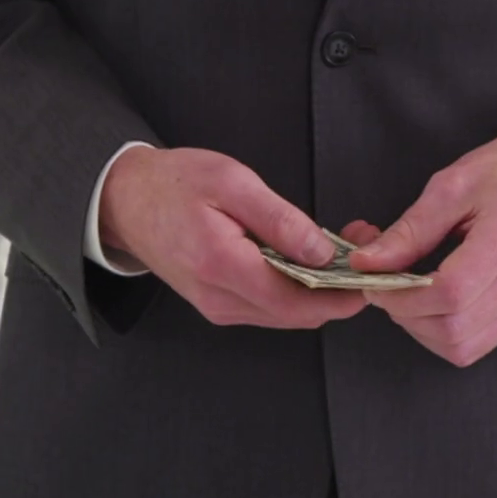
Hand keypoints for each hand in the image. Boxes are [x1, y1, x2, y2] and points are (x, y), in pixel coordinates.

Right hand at [98, 146, 368, 328]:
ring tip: (343, 248)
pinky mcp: (219, 304)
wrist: (124, 200)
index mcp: (223, 267)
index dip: (342, 295)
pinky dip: (297, 289)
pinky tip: (310, 259)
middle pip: (299, 315)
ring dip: (321, 290)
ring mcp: (218, 307)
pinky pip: (270, 307)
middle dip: (340, 290)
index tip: (372, 273)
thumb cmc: (174, 184)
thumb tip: (321, 251)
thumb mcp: (233, 183)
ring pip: (287, 314)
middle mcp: (220, 300)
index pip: (298, 303)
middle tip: (363, 248)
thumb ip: (280, 220)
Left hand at [348, 127, 496, 366]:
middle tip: (388, 290)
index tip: (378, 284)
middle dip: (407, 316)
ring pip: (463, 347)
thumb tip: (368, 263)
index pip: (450, 292)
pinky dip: (446, 335)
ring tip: (410, 299)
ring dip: (424, 331)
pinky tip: (434, 307)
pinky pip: (479, 344)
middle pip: (454, 327)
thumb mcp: (451, 186)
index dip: (403, 298)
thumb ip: (409, 230)